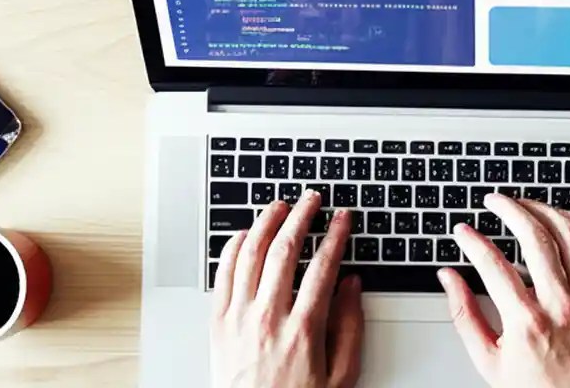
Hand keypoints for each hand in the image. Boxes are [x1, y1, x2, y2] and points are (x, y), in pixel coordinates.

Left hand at [211, 192, 362, 387]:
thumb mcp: (341, 376)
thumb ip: (350, 328)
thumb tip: (351, 286)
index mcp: (303, 330)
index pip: (323, 267)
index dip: (335, 236)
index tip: (342, 219)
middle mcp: (268, 318)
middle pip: (284, 251)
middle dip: (301, 217)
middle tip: (312, 200)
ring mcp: (239, 318)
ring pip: (250, 254)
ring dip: (266, 223)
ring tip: (280, 206)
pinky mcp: (218, 323)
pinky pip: (223, 274)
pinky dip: (233, 248)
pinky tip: (244, 235)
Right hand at [438, 194, 569, 387]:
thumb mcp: (490, 363)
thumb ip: (465, 316)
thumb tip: (449, 280)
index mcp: (526, 323)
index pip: (492, 263)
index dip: (472, 240)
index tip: (464, 231)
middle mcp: (560, 306)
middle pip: (534, 238)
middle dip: (509, 210)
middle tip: (495, 201)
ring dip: (545, 211)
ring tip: (527, 204)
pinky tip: (566, 221)